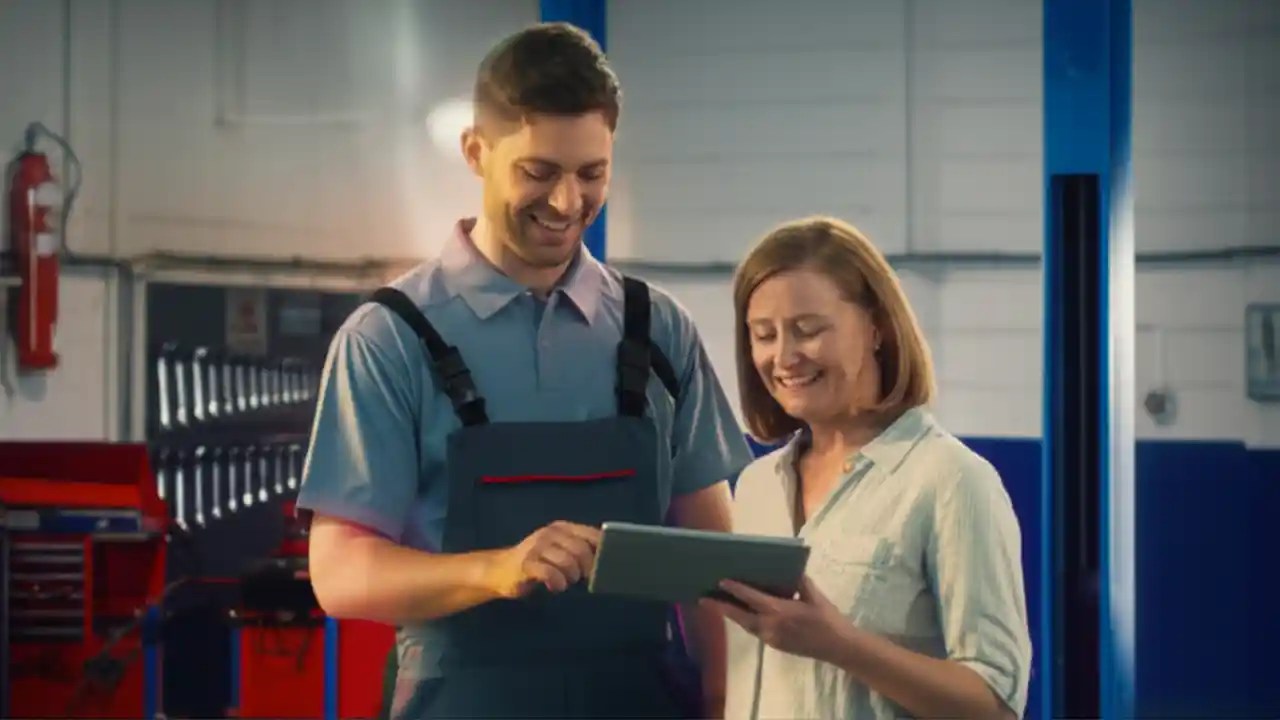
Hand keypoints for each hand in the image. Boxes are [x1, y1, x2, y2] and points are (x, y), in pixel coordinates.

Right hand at [486, 521, 600, 598]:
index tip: (605, 566)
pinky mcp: (526, 563)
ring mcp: (537, 546)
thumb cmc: (537, 562)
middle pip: (581, 550)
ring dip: (571, 577)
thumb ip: (579, 550)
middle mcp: (550, 533)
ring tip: (565, 581)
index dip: (603, 551)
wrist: (499, 570)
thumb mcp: (559, 550)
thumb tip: (607, 561)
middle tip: (581, 579)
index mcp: (563, 528)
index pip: (592, 535)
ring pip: (568, 562)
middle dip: (586, 569)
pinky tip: (555, 586)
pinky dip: (558, 583)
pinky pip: (551, 573)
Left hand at [701, 575, 848, 664]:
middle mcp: (770, 626)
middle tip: (703, 599)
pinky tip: (742, 614)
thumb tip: (789, 568)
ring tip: (718, 605)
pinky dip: (746, 621)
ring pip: (746, 625)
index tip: (721, 581)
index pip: (751, 598)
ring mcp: (771, 638)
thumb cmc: (827, 618)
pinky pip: (755, 631)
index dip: (735, 590)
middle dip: (721, 608)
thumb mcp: (814, 595)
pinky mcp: (774, 645)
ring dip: (732, 615)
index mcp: (779, 611)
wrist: (837, 646)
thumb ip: (799, 581)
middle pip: (740, 616)